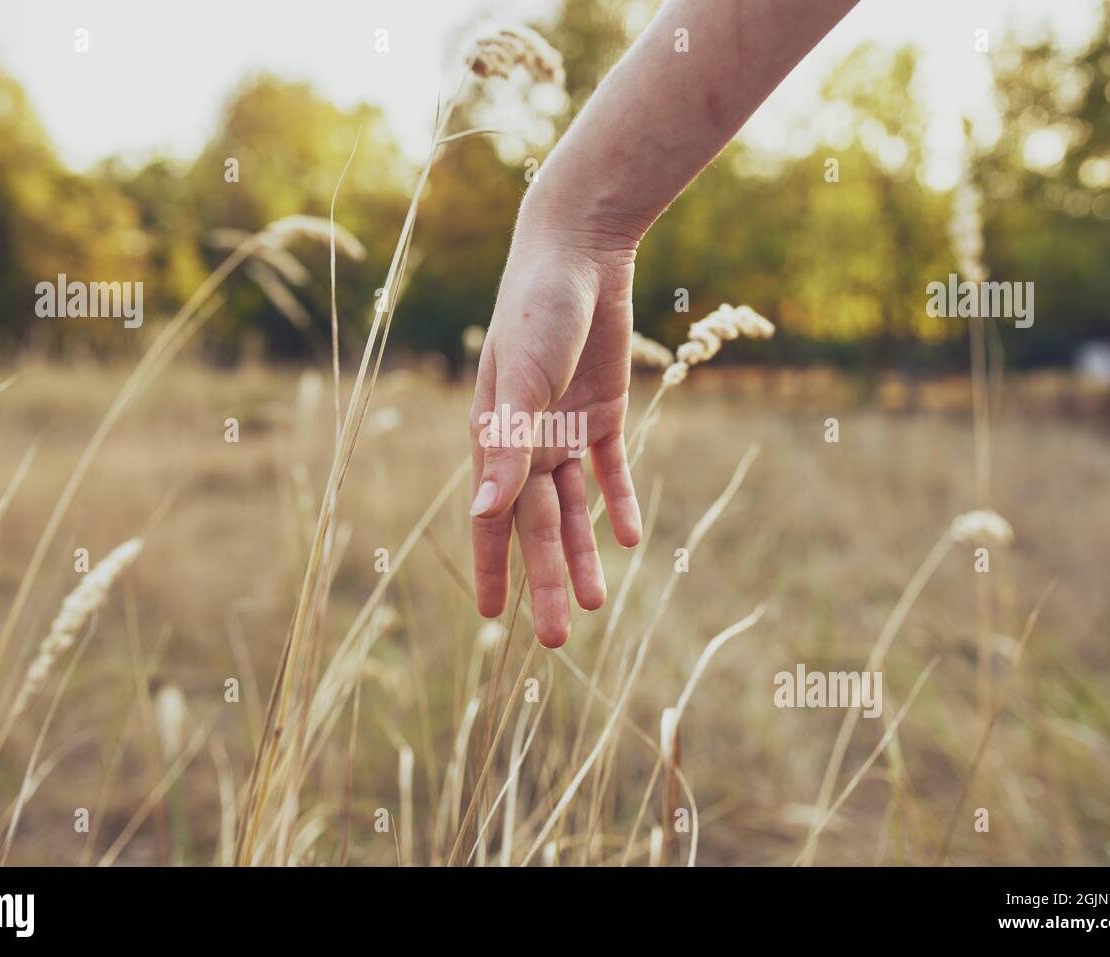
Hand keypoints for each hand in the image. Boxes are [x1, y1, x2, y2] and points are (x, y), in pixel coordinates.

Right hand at [468, 215, 643, 647]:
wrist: (578, 254)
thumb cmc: (537, 310)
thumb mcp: (522, 382)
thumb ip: (506, 448)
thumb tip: (482, 513)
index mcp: (497, 439)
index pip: (493, 518)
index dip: (494, 567)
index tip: (494, 619)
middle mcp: (529, 442)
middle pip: (539, 524)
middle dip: (546, 579)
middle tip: (557, 640)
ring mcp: (567, 429)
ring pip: (576, 508)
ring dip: (583, 554)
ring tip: (594, 604)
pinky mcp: (604, 413)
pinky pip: (611, 471)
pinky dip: (618, 502)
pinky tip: (626, 541)